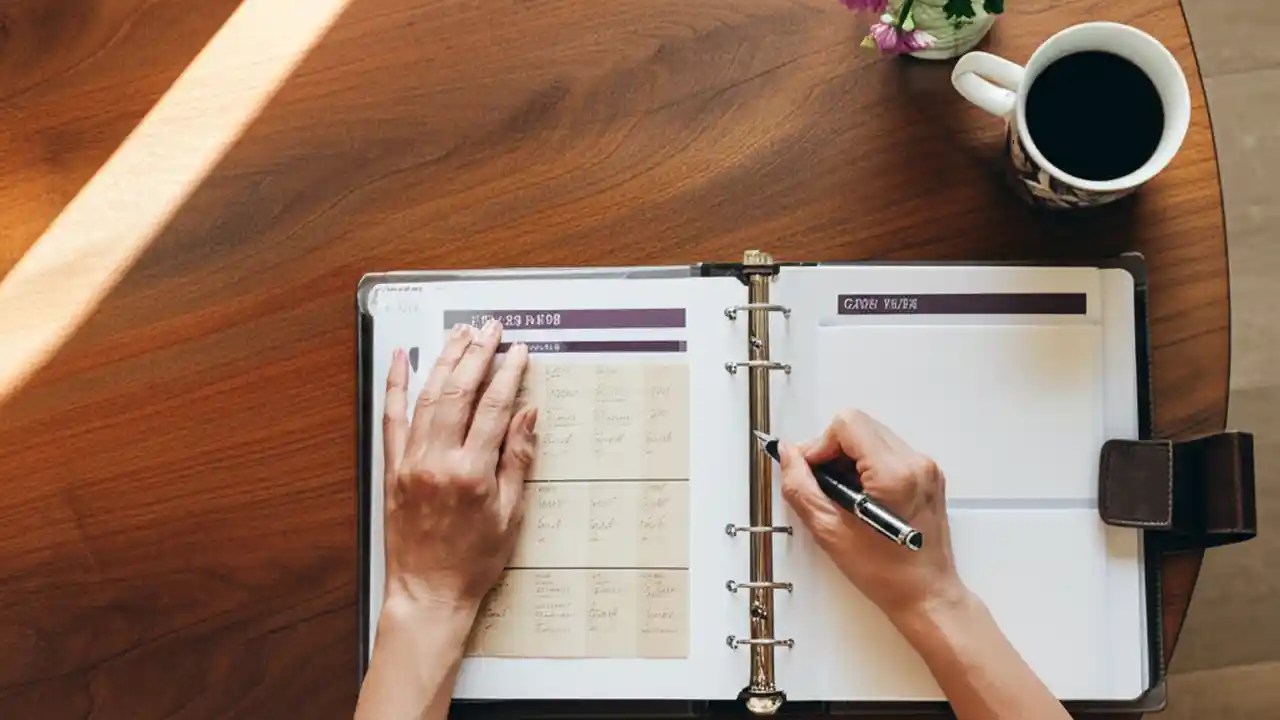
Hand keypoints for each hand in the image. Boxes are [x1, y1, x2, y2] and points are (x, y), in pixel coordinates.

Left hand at [381, 320, 535, 611]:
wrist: (428, 593)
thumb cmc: (474, 561)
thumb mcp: (511, 515)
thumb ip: (518, 459)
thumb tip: (528, 414)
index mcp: (472, 472)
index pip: (494, 408)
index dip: (508, 374)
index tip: (518, 351)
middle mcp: (438, 460)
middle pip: (459, 392)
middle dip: (477, 355)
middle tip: (490, 329)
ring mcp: (411, 462)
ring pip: (427, 397)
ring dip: (445, 361)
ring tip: (460, 334)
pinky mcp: (393, 469)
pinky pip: (392, 418)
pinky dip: (396, 386)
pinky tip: (402, 359)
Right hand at [779, 410, 964, 622]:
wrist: (927, 595)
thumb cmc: (884, 573)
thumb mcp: (830, 531)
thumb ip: (801, 487)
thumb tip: (788, 453)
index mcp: (894, 473)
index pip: (848, 424)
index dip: (820, 445)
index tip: (813, 474)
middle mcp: (915, 463)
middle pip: (860, 426)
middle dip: (834, 450)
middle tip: (824, 486)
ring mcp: (926, 468)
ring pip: (873, 437)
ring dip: (850, 459)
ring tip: (844, 496)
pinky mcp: (928, 476)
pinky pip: (889, 452)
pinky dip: (868, 466)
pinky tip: (862, 498)